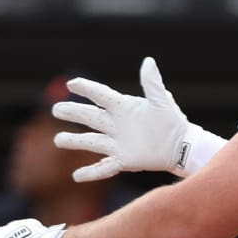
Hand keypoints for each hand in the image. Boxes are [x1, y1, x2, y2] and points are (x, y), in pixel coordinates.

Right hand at [53, 56, 197, 180]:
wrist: (181, 146)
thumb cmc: (171, 121)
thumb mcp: (161, 101)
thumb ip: (152, 83)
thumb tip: (148, 61)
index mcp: (123, 107)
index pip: (101, 95)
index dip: (87, 89)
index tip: (72, 84)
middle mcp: (116, 125)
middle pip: (90, 117)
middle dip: (73, 113)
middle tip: (56, 110)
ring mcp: (118, 143)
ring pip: (92, 142)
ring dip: (75, 141)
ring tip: (58, 140)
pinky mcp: (124, 160)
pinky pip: (104, 167)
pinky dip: (91, 172)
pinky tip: (77, 176)